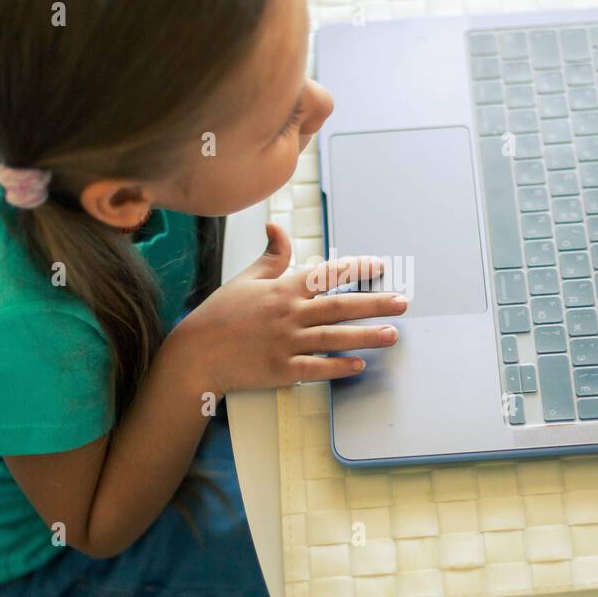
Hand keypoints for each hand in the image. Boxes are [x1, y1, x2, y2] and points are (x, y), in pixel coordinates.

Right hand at [171, 223, 407, 395]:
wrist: (195, 354)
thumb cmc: (221, 314)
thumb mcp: (246, 279)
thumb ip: (272, 255)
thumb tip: (277, 226)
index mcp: (282, 289)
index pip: (326, 274)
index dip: (355, 269)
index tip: (380, 266)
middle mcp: (288, 314)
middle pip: (339, 306)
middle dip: (374, 303)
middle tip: (402, 302)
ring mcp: (285, 343)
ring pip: (333, 337)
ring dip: (366, 336)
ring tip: (393, 334)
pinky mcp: (279, 370)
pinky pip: (314, 368)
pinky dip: (337, 366)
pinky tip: (359, 365)